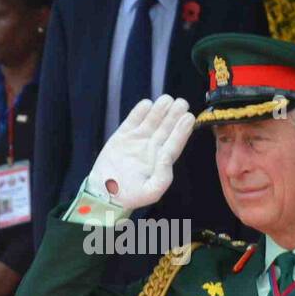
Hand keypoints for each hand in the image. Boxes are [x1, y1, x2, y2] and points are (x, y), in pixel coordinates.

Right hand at [87, 95, 194, 210]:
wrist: (105, 193)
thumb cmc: (130, 196)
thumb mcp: (151, 191)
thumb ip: (163, 176)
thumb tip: (167, 156)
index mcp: (161, 162)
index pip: (175, 143)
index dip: (182, 131)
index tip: (189, 118)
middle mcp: (152, 149)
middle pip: (166, 129)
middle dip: (174, 116)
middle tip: (182, 102)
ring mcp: (137, 141)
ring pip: (151, 122)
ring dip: (159, 111)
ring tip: (167, 99)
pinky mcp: (122, 136)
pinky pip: (132, 121)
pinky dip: (139, 112)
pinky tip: (147, 103)